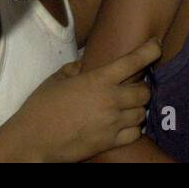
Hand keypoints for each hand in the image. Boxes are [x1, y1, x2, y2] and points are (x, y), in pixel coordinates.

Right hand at [0, 39, 158, 162]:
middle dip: (141, 87)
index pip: (134, 60)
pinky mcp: (110, 143)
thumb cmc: (41, 107)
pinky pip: (135, 133)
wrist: (32, 140)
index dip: (150, 50)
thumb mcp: (57, 78)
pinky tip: (123, 125)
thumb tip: (85, 64)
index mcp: (99, 80)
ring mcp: (113, 123)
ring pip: (142, 113)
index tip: (156, 44)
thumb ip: (76, 68)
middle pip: (145, 91)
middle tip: (130, 88)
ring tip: (125, 107)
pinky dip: (133, 128)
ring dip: (137, 108)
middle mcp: (111, 100)